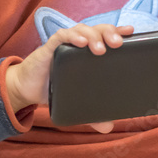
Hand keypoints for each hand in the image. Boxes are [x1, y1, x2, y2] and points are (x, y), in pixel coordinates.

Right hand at [5, 23, 134, 132]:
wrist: (26, 89)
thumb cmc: (53, 88)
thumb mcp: (76, 101)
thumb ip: (92, 114)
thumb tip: (108, 127)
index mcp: (87, 53)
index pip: (105, 37)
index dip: (117, 31)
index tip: (131, 32)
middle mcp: (77, 44)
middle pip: (97, 30)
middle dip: (109, 32)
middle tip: (118, 43)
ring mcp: (64, 44)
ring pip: (81, 30)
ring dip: (93, 36)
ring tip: (100, 49)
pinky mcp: (49, 47)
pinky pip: (62, 36)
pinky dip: (72, 37)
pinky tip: (81, 43)